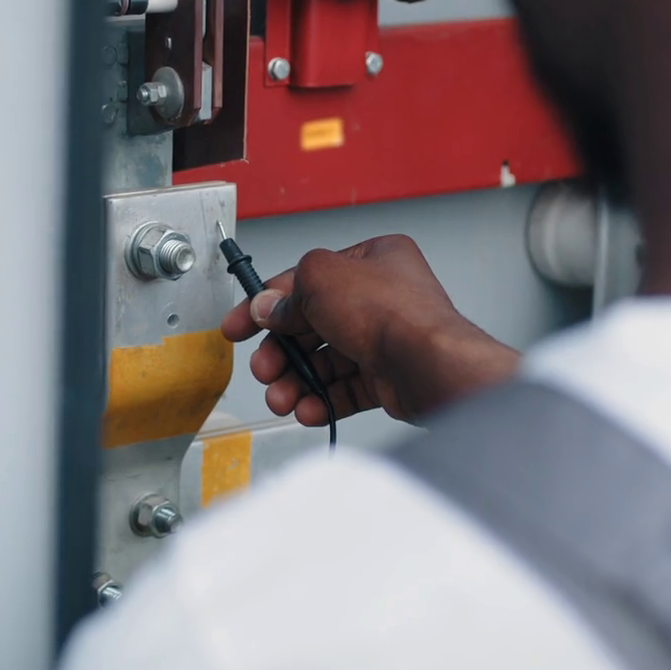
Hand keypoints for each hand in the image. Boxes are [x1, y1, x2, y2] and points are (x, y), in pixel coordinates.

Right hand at [220, 234, 519, 427]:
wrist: (430, 365)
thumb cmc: (394, 313)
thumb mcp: (322, 277)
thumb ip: (288, 290)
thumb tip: (268, 307)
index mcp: (372, 260)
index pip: (306, 280)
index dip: (267, 303)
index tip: (240, 325)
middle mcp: (381, 298)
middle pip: (313, 326)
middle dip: (281, 352)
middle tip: (263, 368)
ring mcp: (386, 339)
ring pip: (327, 362)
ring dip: (297, 382)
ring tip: (281, 398)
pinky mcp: (390, 377)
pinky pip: (346, 390)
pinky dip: (322, 400)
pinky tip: (307, 409)